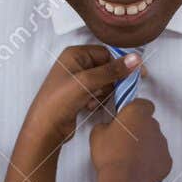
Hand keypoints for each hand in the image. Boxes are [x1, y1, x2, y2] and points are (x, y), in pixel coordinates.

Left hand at [23, 46, 140, 147]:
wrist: (46, 127)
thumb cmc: (60, 100)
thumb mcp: (88, 82)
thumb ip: (113, 70)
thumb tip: (136, 59)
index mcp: (75, 54)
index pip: (106, 53)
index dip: (120, 65)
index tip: (135, 75)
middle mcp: (76, 64)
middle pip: (107, 69)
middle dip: (109, 83)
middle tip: (103, 92)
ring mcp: (77, 80)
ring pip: (105, 83)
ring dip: (103, 94)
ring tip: (91, 101)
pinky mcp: (79, 95)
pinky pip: (99, 94)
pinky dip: (97, 101)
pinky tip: (88, 107)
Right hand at [90, 99, 170, 181]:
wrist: (123, 181)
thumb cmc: (110, 154)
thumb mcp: (97, 134)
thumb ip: (106, 125)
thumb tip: (108, 128)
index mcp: (137, 112)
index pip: (143, 104)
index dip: (136, 111)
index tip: (127, 119)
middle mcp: (154, 125)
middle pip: (149, 123)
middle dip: (140, 129)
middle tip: (125, 141)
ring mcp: (162, 143)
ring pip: (155, 141)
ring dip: (146, 146)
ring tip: (131, 158)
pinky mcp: (167, 160)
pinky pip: (159, 158)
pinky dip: (152, 162)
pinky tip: (139, 168)